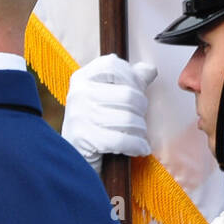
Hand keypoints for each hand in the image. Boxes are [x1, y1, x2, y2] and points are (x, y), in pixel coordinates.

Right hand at [62, 54, 157, 171]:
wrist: (74, 158)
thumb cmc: (95, 125)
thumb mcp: (107, 98)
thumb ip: (129, 81)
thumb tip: (149, 70)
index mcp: (82, 78)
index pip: (113, 65)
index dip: (132, 78)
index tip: (135, 91)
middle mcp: (78, 94)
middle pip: (128, 94)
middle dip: (141, 111)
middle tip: (138, 120)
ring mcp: (79, 115)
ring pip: (129, 118)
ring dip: (140, 131)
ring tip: (137, 135)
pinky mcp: (83, 138)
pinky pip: (122, 140)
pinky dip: (137, 146)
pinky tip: (139, 148)